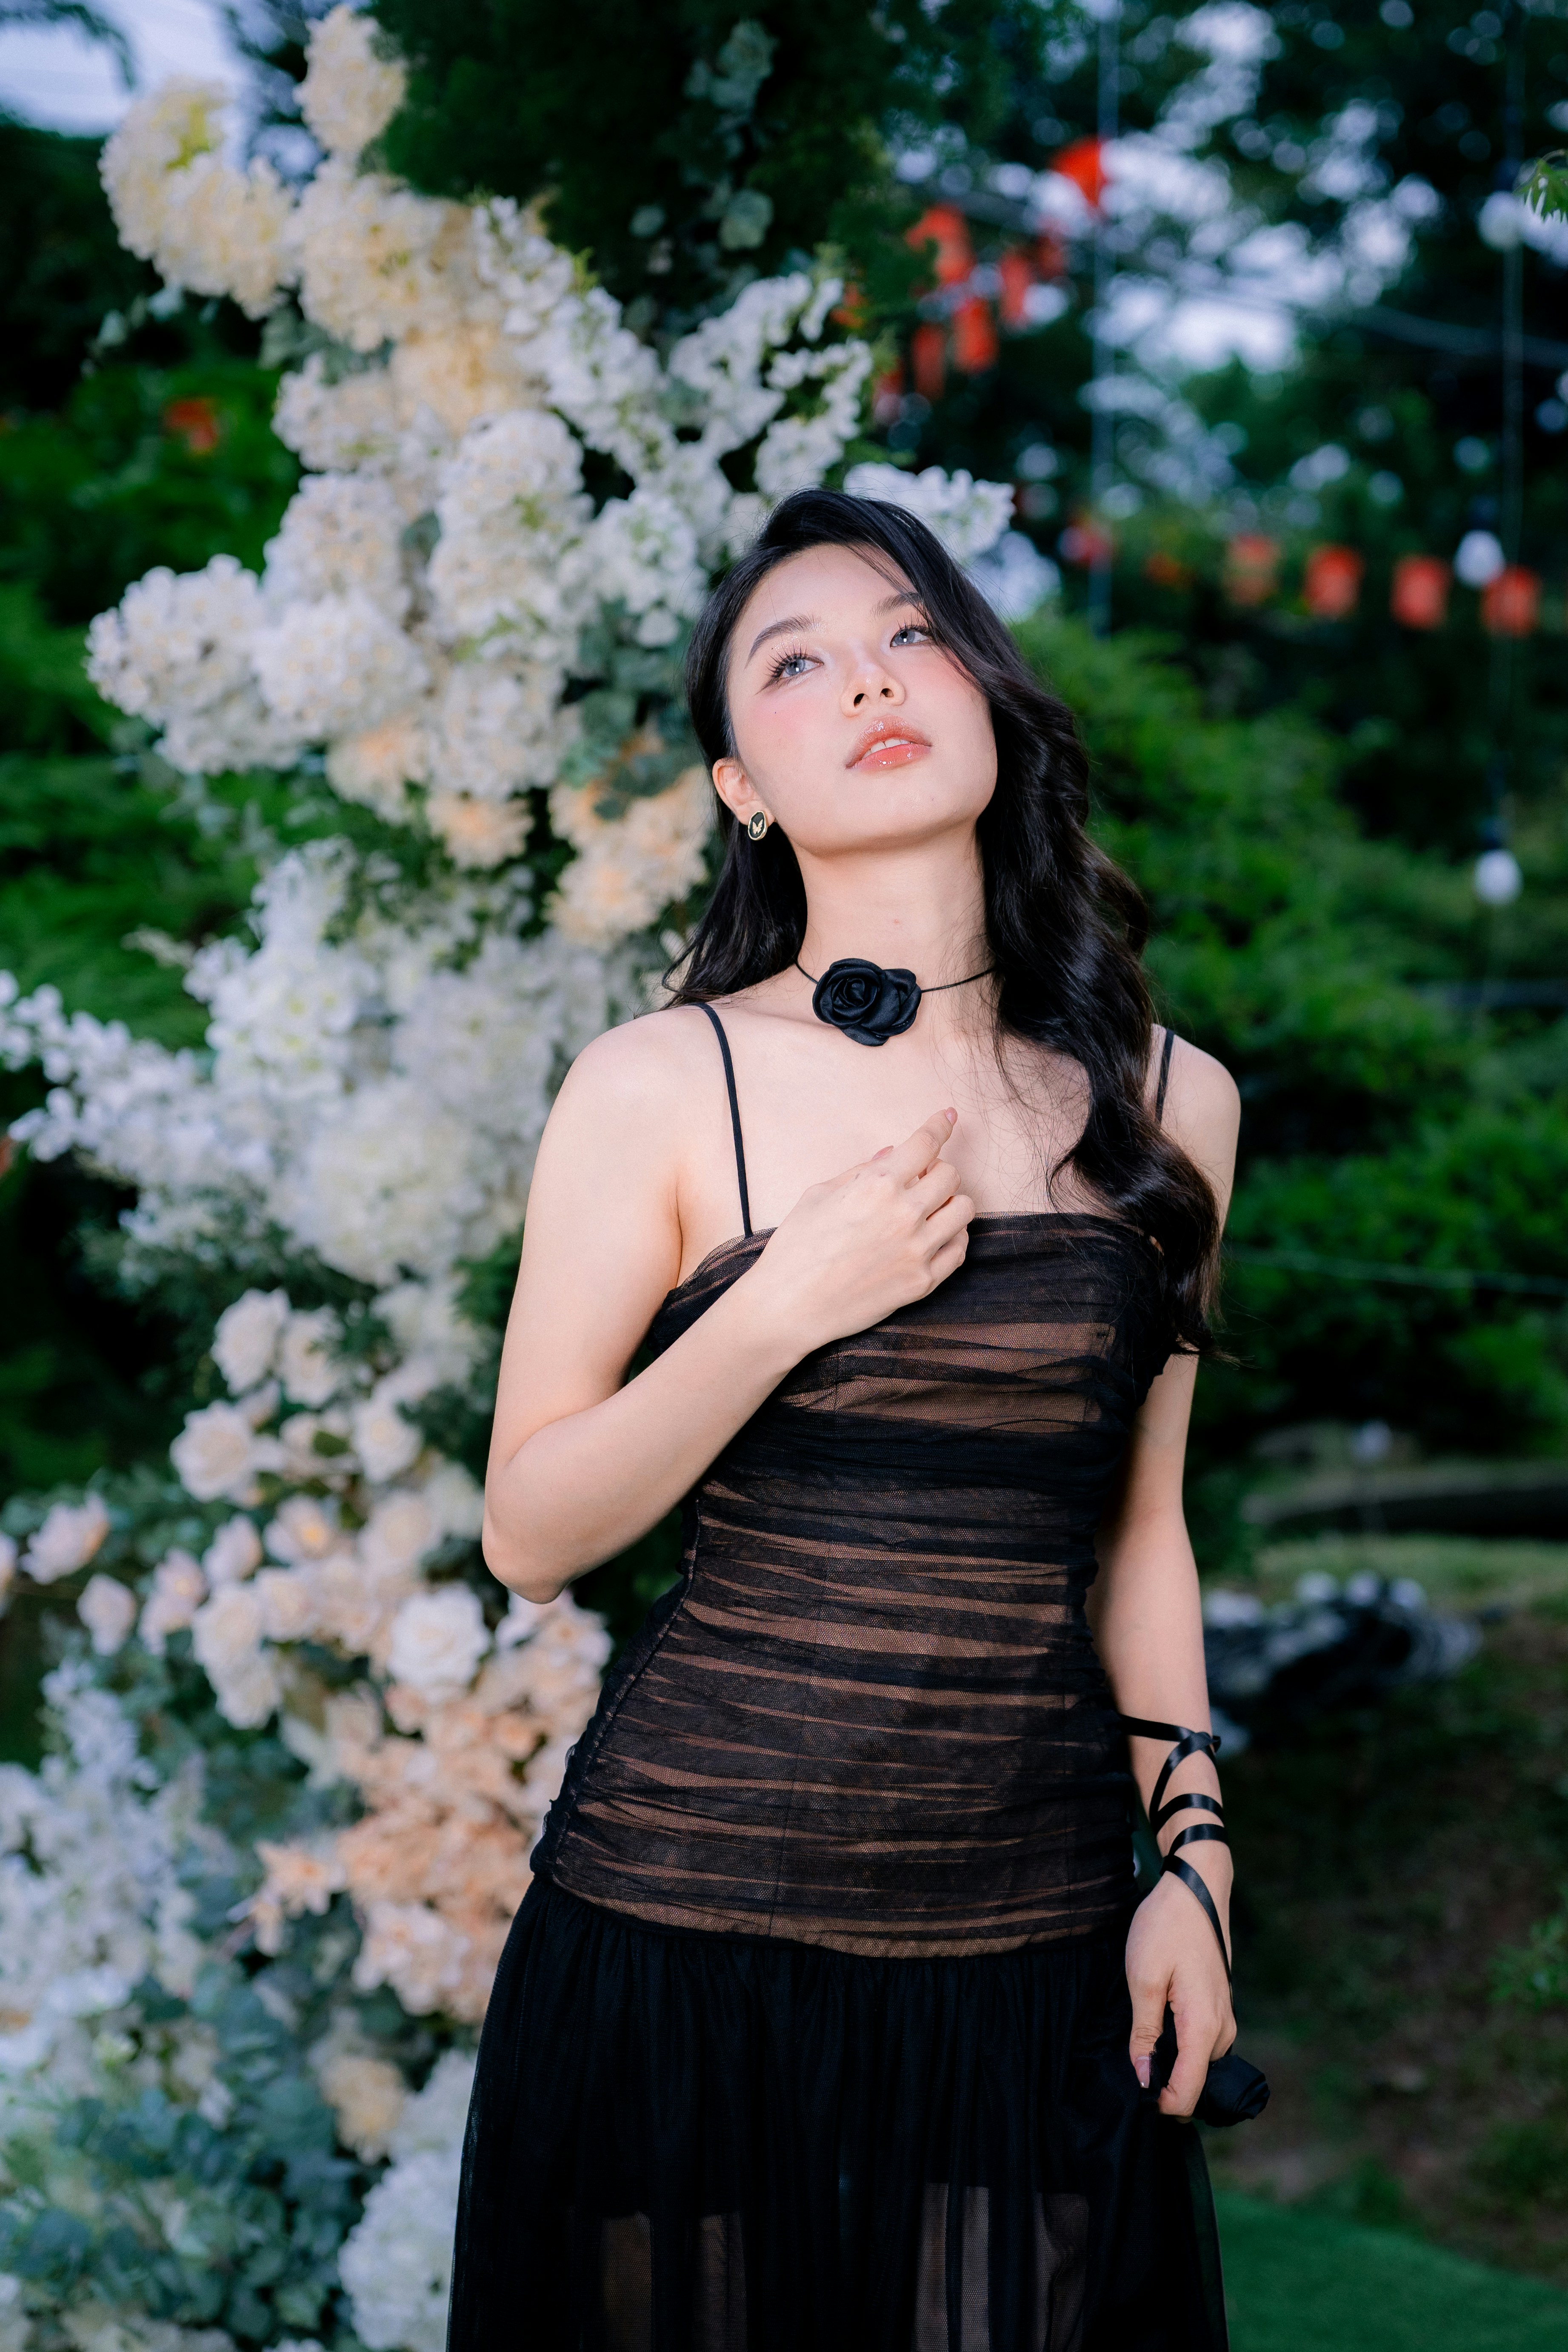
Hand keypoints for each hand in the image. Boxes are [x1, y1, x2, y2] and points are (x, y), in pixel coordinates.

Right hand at [743, 1109, 972, 1354]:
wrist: (788, 1306)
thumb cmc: (796, 1247)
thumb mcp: (818, 1195)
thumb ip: (861, 1171)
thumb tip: (892, 1154)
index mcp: (877, 1186)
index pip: (925, 1144)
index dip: (941, 1125)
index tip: (949, 1116)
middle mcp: (905, 1214)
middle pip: (950, 1175)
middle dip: (937, 1171)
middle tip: (919, 1180)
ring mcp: (918, 1250)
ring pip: (964, 1210)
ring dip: (950, 1203)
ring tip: (928, 1211)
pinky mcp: (923, 1282)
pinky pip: (959, 1249)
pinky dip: (952, 1237)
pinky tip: (933, 1237)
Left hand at [1125, 1867, 1235, 2116]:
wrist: (1195, 1888)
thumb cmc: (1167, 1928)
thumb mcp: (1143, 1979)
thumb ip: (1143, 2033)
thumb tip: (1143, 2077)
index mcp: (1204, 2028)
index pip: (1189, 2091)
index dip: (1160, 2105)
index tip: (1133, 2100)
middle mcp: (1222, 2031)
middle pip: (1194, 2082)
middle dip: (1163, 2085)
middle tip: (1128, 2068)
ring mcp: (1223, 2019)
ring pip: (1197, 2064)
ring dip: (1170, 2065)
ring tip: (1137, 2045)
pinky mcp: (1218, 2008)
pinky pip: (1199, 2044)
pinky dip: (1178, 2046)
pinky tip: (1154, 2028)